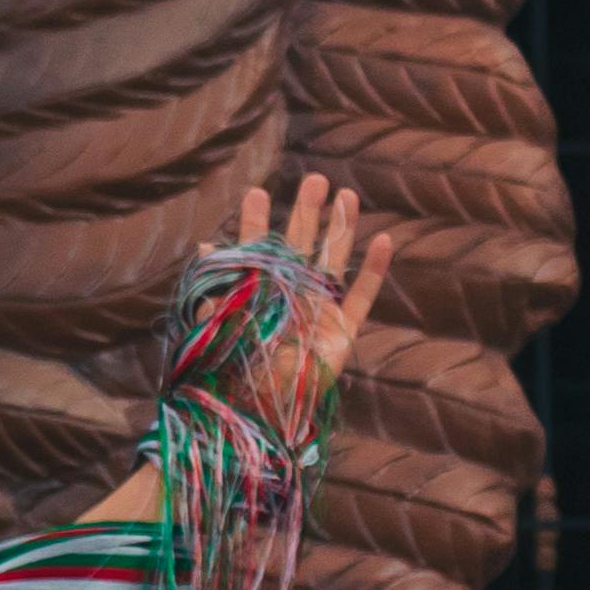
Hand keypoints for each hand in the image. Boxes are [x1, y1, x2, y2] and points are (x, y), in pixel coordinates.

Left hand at [230, 173, 391, 414]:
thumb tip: (205, 246)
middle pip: (302, 245)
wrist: (256, 410)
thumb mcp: (218, 324)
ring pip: (333, 260)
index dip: (256, 223)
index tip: (255, 192)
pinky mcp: (343, 331)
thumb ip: (216, 286)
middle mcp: (290, 295)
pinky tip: (384, 240)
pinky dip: (374, 270)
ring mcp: (319, 310)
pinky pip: (363, 295)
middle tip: (314, 179)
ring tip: (346, 195)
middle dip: (307, 212)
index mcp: (259, 292)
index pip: (257, 249)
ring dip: (341, 228)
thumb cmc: (233, 369)